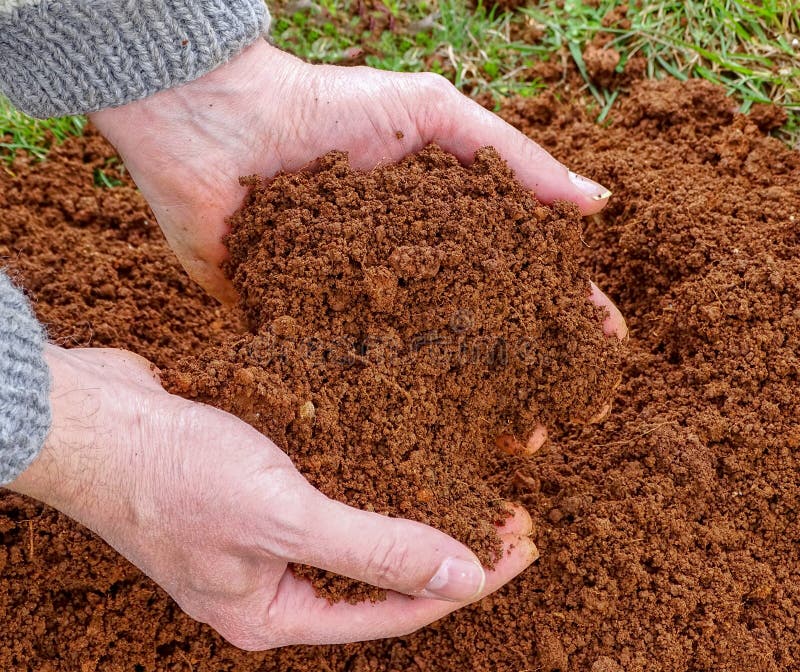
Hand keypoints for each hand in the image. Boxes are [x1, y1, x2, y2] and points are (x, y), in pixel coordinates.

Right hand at [8, 346, 536, 649]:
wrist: (91, 419)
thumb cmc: (172, 475)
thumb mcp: (282, 518)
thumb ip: (373, 550)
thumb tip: (462, 578)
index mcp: (273, 616)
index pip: (395, 610)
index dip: (463, 580)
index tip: (518, 546)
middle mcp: (269, 585)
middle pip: (378, 573)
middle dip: (442, 544)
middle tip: (505, 511)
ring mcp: (257, 537)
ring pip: (352, 530)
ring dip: (405, 504)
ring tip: (464, 481)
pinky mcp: (250, 491)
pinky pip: (325, 491)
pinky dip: (363, 474)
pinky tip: (396, 450)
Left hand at [91, 39, 626, 449]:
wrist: (217, 127)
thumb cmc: (327, 110)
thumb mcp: (428, 115)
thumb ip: (511, 157)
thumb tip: (599, 203)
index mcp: (441, 228)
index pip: (519, 277)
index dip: (564, 313)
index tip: (603, 351)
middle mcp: (405, 275)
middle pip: (478, 336)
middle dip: (522, 379)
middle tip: (551, 422)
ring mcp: (356, 306)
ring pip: (421, 370)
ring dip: (462, 411)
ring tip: (502, 447)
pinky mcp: (300, 327)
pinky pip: (345, 376)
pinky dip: (376, 408)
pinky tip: (411, 444)